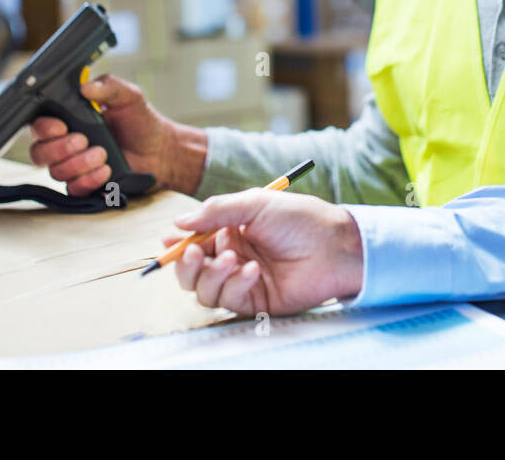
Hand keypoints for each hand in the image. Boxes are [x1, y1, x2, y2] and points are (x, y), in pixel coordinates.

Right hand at [28, 74, 206, 196]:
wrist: (161, 150)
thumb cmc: (141, 121)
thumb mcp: (129, 97)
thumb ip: (109, 86)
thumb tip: (86, 86)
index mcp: (70, 119)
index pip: (39, 124)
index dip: (44, 128)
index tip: (61, 127)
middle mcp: (66, 143)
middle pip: (39, 152)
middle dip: (60, 148)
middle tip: (84, 141)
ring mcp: (74, 166)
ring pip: (56, 172)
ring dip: (79, 164)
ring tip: (103, 154)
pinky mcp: (84, 184)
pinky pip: (73, 189)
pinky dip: (88, 180)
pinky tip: (106, 171)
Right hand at [166, 189, 363, 315]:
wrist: (335, 246)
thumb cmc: (301, 220)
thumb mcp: (256, 203)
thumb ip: (216, 211)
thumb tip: (179, 222)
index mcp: (231, 230)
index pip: (194, 241)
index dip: (178, 243)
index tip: (169, 240)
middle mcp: (233, 256)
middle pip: (191, 270)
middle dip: (184, 264)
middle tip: (192, 254)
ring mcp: (242, 279)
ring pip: (203, 289)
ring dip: (210, 275)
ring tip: (233, 259)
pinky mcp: (255, 301)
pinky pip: (228, 300)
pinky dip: (234, 285)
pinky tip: (253, 271)